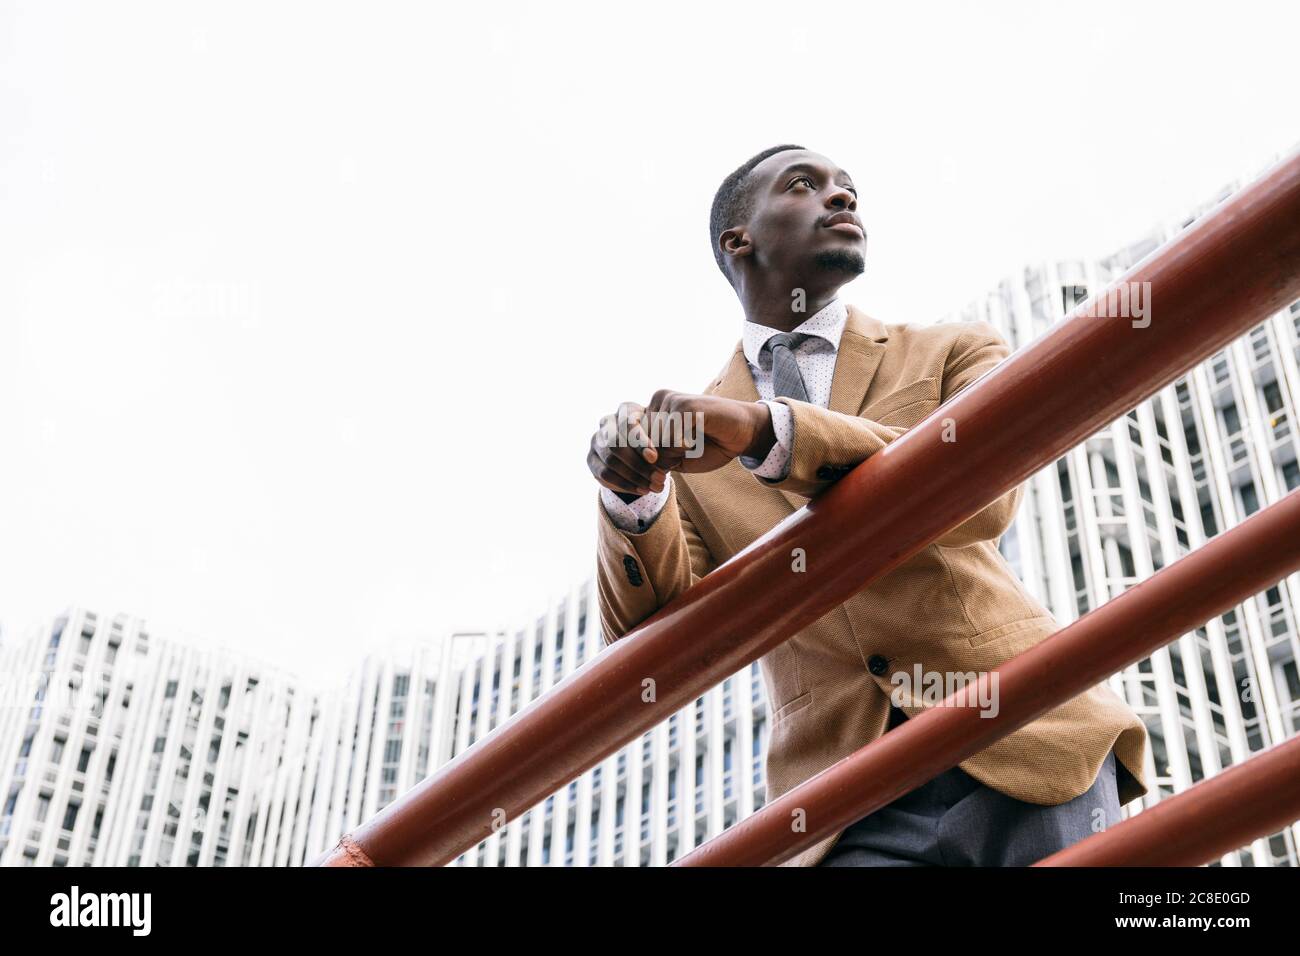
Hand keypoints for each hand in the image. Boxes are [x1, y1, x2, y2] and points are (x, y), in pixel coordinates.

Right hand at [588, 401, 669, 498]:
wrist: (642, 452)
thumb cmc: (659, 438)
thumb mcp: (667, 434)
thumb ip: (671, 437)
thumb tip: (683, 444)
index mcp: (625, 409)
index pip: (627, 422)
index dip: (639, 441)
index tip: (654, 457)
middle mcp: (607, 422)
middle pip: (616, 444)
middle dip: (638, 465)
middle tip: (660, 479)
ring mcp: (596, 441)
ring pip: (611, 461)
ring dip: (635, 478)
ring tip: (656, 487)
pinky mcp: (591, 460)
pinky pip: (605, 475)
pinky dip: (625, 485)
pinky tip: (643, 490)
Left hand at [644, 390, 774, 473]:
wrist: (742, 433)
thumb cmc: (709, 446)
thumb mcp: (675, 458)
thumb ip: (655, 459)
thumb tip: (645, 460)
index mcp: (652, 411)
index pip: (633, 445)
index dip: (650, 464)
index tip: (669, 463)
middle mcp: (657, 401)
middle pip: (642, 446)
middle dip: (663, 459)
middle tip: (685, 449)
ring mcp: (669, 400)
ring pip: (655, 445)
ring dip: (675, 453)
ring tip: (693, 440)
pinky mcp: (683, 404)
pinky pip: (670, 440)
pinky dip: (684, 447)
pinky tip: (698, 436)